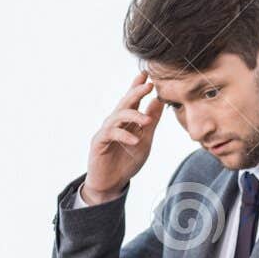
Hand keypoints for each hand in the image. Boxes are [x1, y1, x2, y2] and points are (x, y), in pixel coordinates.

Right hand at [81, 70, 164, 204]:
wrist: (111, 183)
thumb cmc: (126, 161)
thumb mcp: (145, 140)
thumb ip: (151, 122)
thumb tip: (159, 101)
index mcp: (127, 121)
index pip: (132, 100)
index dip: (137, 87)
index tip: (146, 74)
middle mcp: (115, 122)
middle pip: (125, 103)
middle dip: (136, 92)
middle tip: (148, 85)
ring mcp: (106, 131)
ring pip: (117, 116)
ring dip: (133, 116)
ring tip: (147, 121)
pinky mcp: (99, 142)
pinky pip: (111, 134)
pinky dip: (124, 136)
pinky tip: (135, 140)